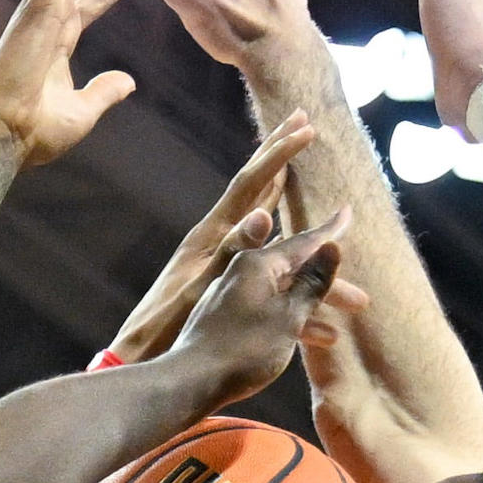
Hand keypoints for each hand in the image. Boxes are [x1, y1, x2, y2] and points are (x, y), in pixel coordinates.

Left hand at [104, 117, 311, 364]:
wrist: (142, 358)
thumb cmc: (170, 327)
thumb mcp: (205, 288)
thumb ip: (234, 252)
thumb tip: (264, 214)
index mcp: (213, 236)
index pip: (253, 183)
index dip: (281, 155)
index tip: (309, 129)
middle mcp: (218, 242)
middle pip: (261, 194)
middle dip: (287, 163)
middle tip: (307, 124)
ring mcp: (222, 266)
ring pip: (275, 248)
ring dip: (310, 258)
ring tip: (340, 254)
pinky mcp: (225, 292)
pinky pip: (270, 284)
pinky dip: (296, 295)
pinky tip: (318, 314)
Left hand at [169, 208, 353, 409]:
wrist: (191, 383)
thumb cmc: (243, 348)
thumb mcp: (287, 316)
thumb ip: (312, 283)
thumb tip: (332, 247)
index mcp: (257, 263)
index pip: (302, 242)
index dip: (329, 232)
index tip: (348, 212)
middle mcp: (243, 272)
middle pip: (294, 271)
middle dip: (328, 287)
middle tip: (362, 302)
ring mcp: (233, 297)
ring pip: (282, 295)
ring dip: (311, 311)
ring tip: (339, 333)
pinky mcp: (228, 320)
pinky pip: (267, 313)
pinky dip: (289, 324)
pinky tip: (309, 343)